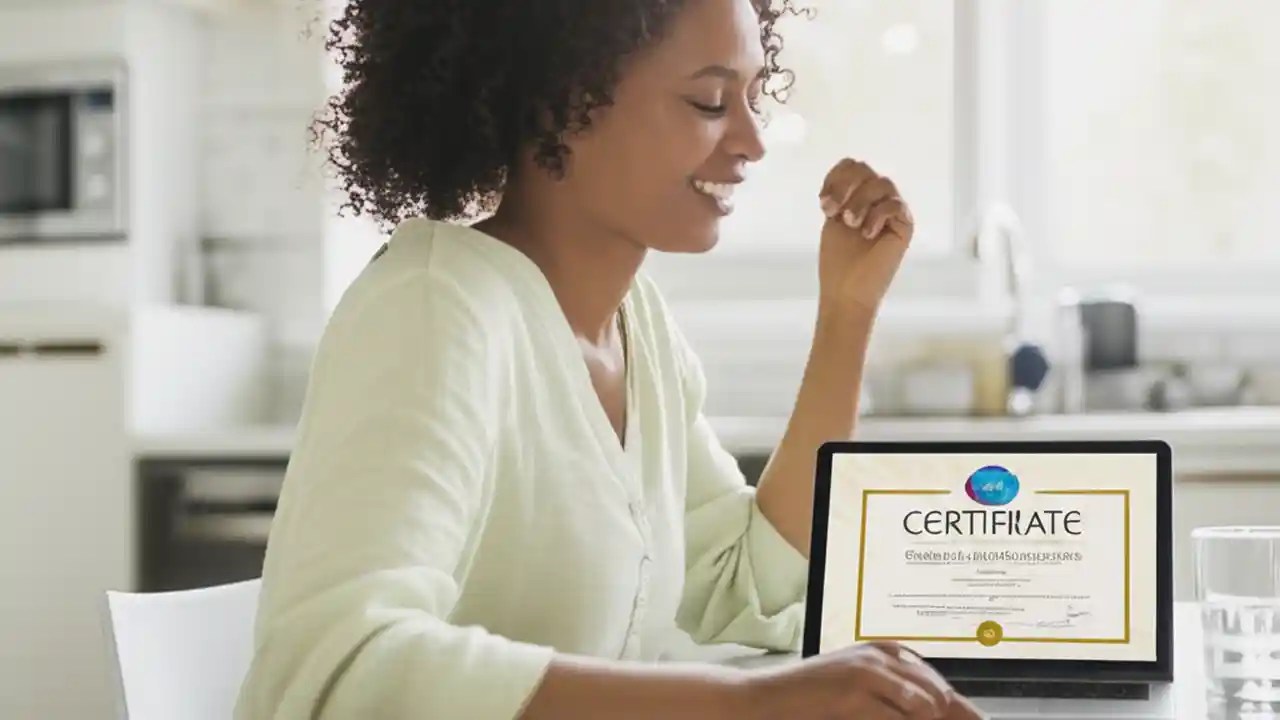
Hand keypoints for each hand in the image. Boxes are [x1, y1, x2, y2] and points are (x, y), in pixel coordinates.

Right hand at [741, 642, 985, 719]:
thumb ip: (896, 694)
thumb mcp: (859, 685)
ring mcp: (868, 672)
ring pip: (925, 709)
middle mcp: (882, 656)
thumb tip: (942, 710)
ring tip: (885, 718)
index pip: (941, 687)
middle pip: (939, 698)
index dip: (962, 714)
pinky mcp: (854, 693)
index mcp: (888, 652)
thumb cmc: (812, 696)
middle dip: (945, 719)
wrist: (766, 698)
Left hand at [817, 159, 913, 312]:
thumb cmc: (838, 260)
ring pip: (881, 184)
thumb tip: (850, 166)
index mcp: (857, 196)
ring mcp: (892, 212)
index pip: (852, 166)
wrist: (846, 291)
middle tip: (832, 211)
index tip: (824, 204)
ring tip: (849, 223)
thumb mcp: (833, 218)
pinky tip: (866, 234)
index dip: (837, 177)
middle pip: (866, 170)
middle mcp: (876, 200)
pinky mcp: (904, 226)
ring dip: (859, 201)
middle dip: (845, 186)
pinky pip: (894, 205)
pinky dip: (876, 215)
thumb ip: (842, 192)